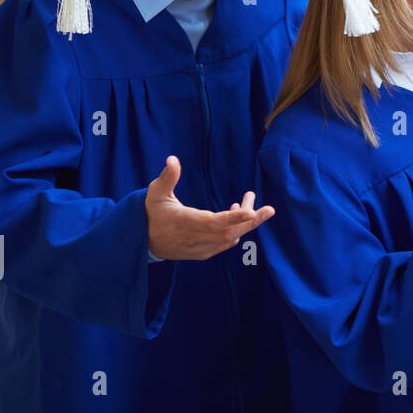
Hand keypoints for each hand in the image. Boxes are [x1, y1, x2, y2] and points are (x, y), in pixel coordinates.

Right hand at [145, 155, 274, 260]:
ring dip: (244, 221)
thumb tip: (172, 159)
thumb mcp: (155, 193)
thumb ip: (167, 177)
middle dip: (251, 220)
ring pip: (230, 237)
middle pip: (229, 232)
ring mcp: (200, 248)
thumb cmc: (151, 213)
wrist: (141, 242)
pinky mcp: (203, 253)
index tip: (252, 211)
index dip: (234, 218)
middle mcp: (195, 238)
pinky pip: (225, 243)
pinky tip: (238, 213)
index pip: (214, 222)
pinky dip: (235, 230)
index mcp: (185, 222)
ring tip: (248, 200)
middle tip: (270, 209)